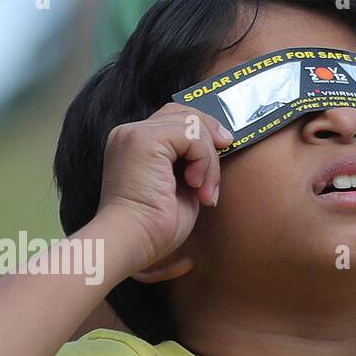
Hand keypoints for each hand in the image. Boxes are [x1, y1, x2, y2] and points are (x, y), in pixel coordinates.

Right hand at [95, 103, 232, 281]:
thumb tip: (220, 147)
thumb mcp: (182, 189)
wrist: (132, 241)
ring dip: (209, 160)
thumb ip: (193, 165)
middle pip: (184, 114)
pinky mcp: (145, 139)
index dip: (203, 131)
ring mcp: (135, 133)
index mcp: (136, 145)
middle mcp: (131, 133)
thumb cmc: (155, 228)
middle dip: (211, 136)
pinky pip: (192, 134)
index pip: (175, 120)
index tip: (224, 150)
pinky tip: (196, 185)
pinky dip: (204, 160)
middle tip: (221, 164)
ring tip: (203, 192)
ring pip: (192, 125)